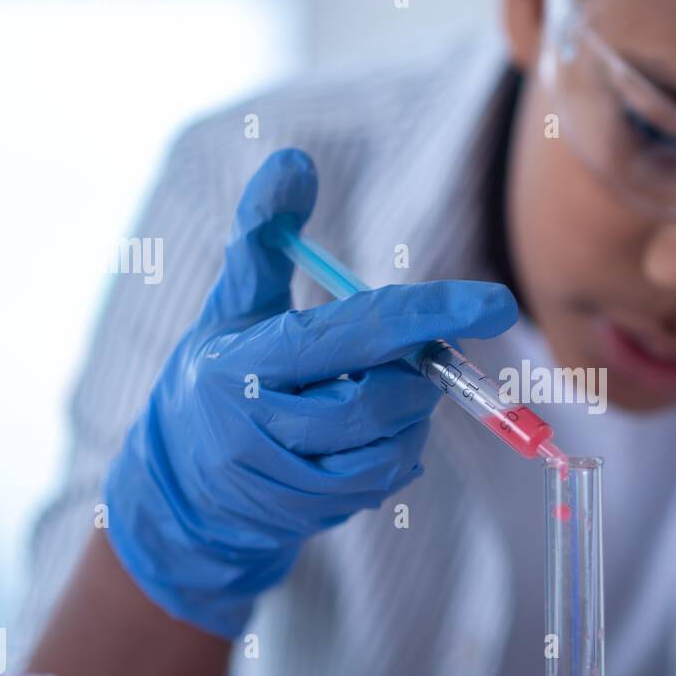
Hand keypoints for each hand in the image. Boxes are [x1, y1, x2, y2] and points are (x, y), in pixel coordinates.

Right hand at [105, 148, 517, 637]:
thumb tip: (294, 161)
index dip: (431, 314)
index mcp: (246, 362)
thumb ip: (263, 236)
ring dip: (410, 414)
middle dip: (413, 373)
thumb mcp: (230, 306)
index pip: (356, 331)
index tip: (496, 304)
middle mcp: (262, 426)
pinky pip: (385, 479)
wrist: (179, 490)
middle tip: (404, 358)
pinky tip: (372, 436)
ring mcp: (286, 479)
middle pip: (382, 397)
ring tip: (382, 394)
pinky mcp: (310, 514)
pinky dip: (398, 451)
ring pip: (391, 444)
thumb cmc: (216, 378)